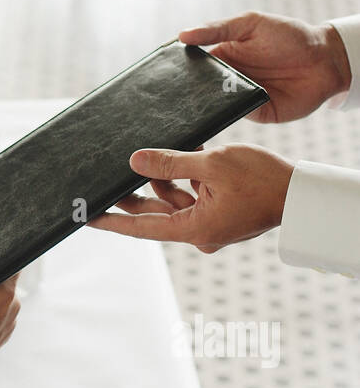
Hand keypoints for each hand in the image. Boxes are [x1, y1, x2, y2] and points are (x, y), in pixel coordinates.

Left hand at [87, 144, 293, 252]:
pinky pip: (191, 196)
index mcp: (194, 230)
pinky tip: (174, 155)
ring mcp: (209, 223)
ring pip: (172, 202)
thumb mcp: (212, 165)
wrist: (301, 192)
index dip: (111, 221)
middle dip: (129, 196)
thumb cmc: (263, 180)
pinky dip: (182, 178)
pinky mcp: (219, 212)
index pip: (140, 228)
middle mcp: (198, 232)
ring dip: (158, 180)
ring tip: (138, 158)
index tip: (85, 217)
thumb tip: (134, 161)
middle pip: (153, 213)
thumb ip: (171, 163)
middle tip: (102, 180)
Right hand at [179, 11, 350, 122]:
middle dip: (184, 90)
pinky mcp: (254, 112)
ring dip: (200, 104)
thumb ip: (217, 29)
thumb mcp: (250, 24)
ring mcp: (240, 96)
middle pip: (198, 87)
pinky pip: (232, 114)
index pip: (194, 64)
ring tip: (181, 104)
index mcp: (224, 55)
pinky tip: (211, 111)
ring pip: (211, 103)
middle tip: (166, 92)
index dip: (178, 68)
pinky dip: (222, 114)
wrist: (324, 60)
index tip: (159, 72)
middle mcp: (228, 77)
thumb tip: (182, 35)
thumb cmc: (289, 36)